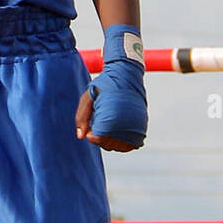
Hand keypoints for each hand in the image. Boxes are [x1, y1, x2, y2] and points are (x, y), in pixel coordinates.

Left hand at [76, 24, 147, 151]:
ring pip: (121, 146)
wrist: (126, 76)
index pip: (100, 139)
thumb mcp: (87, 98)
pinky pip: (132, 144)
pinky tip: (115, 132)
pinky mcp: (142, 126)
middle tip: (97, 126)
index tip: (89, 131)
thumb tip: (81, 136)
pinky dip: (122, 142)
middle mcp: (126, 123)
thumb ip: (82, 117)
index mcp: (112, 116)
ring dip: (111, 141)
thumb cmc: (103, 86)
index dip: (92, 137)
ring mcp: (137, 125)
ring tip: (106, 127)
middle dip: (100, 139)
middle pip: (109, 144)